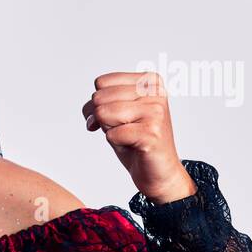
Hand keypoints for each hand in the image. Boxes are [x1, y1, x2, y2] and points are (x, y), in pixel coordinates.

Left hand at [82, 72, 197, 202]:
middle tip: (123, 129)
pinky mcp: (151, 132)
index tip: (113, 116)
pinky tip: (133, 145)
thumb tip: (92, 114)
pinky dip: (116, 143)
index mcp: (149, 80)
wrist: (159, 170)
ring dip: (110, 130)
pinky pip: (111, 134)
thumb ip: (98, 103)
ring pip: (103, 113)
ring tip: (129, 136)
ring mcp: (155, 111)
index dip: (98, 103)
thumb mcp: (114, 113)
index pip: (101, 82)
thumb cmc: (136, 140)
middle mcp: (155, 92)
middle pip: (99, 98)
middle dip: (103, 118)